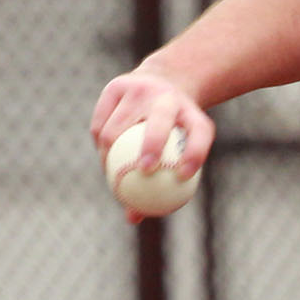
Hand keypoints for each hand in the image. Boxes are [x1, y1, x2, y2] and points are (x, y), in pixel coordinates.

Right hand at [90, 69, 214, 223]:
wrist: (163, 82)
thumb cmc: (174, 128)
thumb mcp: (177, 149)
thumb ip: (159, 180)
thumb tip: (134, 217)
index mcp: (192, 111)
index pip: (200, 134)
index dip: (194, 155)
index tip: (181, 177)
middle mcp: (167, 97)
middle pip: (160, 123)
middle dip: (151, 146)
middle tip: (142, 173)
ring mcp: (139, 88)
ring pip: (116, 129)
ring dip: (110, 156)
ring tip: (111, 177)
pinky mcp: (114, 87)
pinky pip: (99, 125)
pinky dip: (100, 146)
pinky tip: (102, 160)